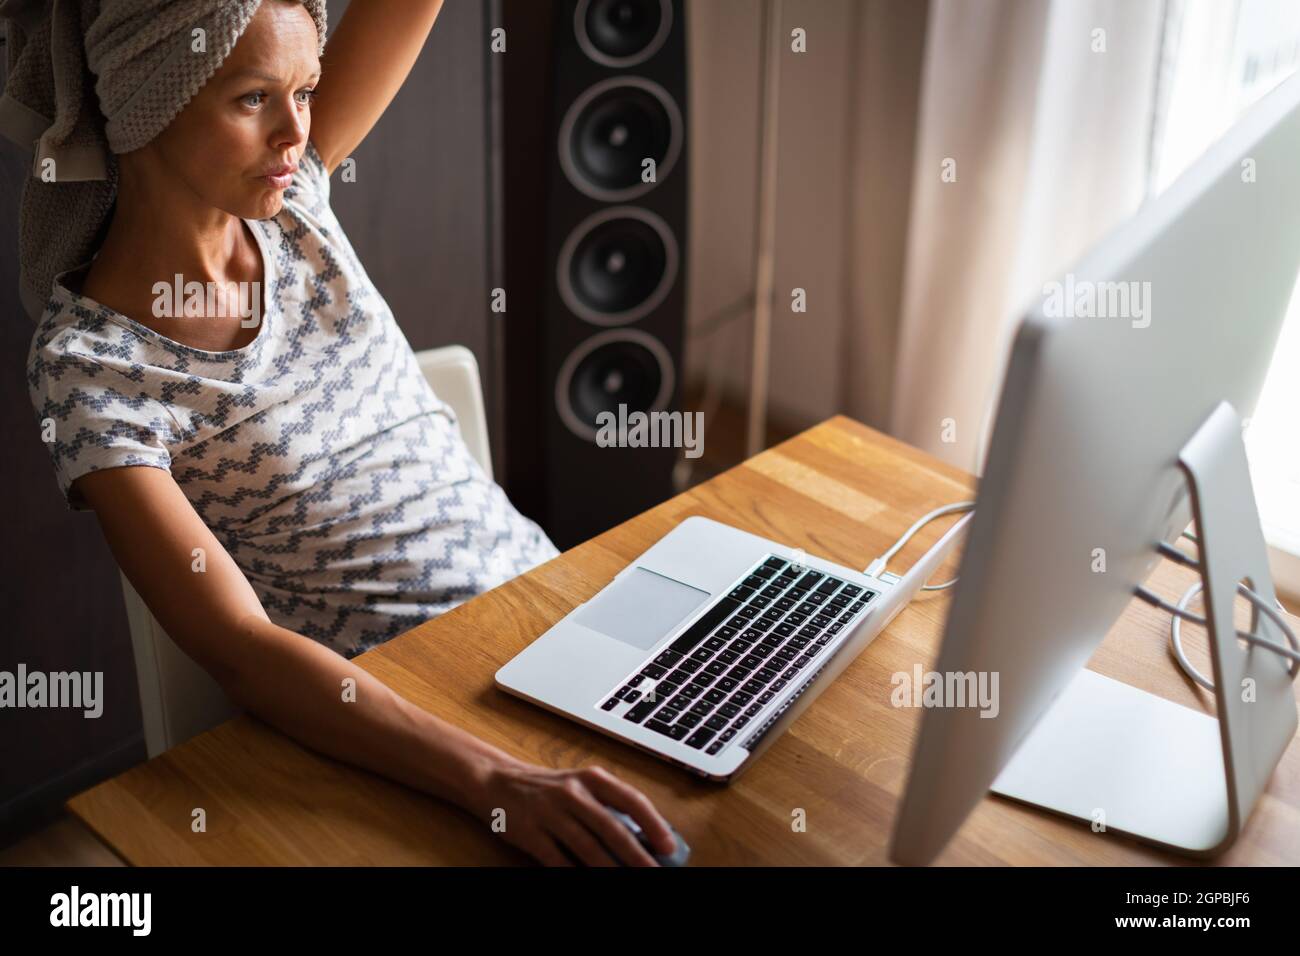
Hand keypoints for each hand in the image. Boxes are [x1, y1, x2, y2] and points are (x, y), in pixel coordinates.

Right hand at [477, 761, 676, 865]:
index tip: (669, 847)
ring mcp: (550, 813)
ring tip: (627, 883)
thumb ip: (608, 806)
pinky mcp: (530, 833)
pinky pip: (558, 861)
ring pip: (587, 848)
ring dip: (610, 871)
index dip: (653, 824)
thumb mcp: (580, 786)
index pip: (631, 800)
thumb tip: (644, 840)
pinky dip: (574, 875)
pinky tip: (587, 882)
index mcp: (591, 779)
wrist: (497, 780)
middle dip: (637, 856)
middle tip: (654, 873)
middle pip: (612, 829)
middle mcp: (572, 793)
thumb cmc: (549, 788)